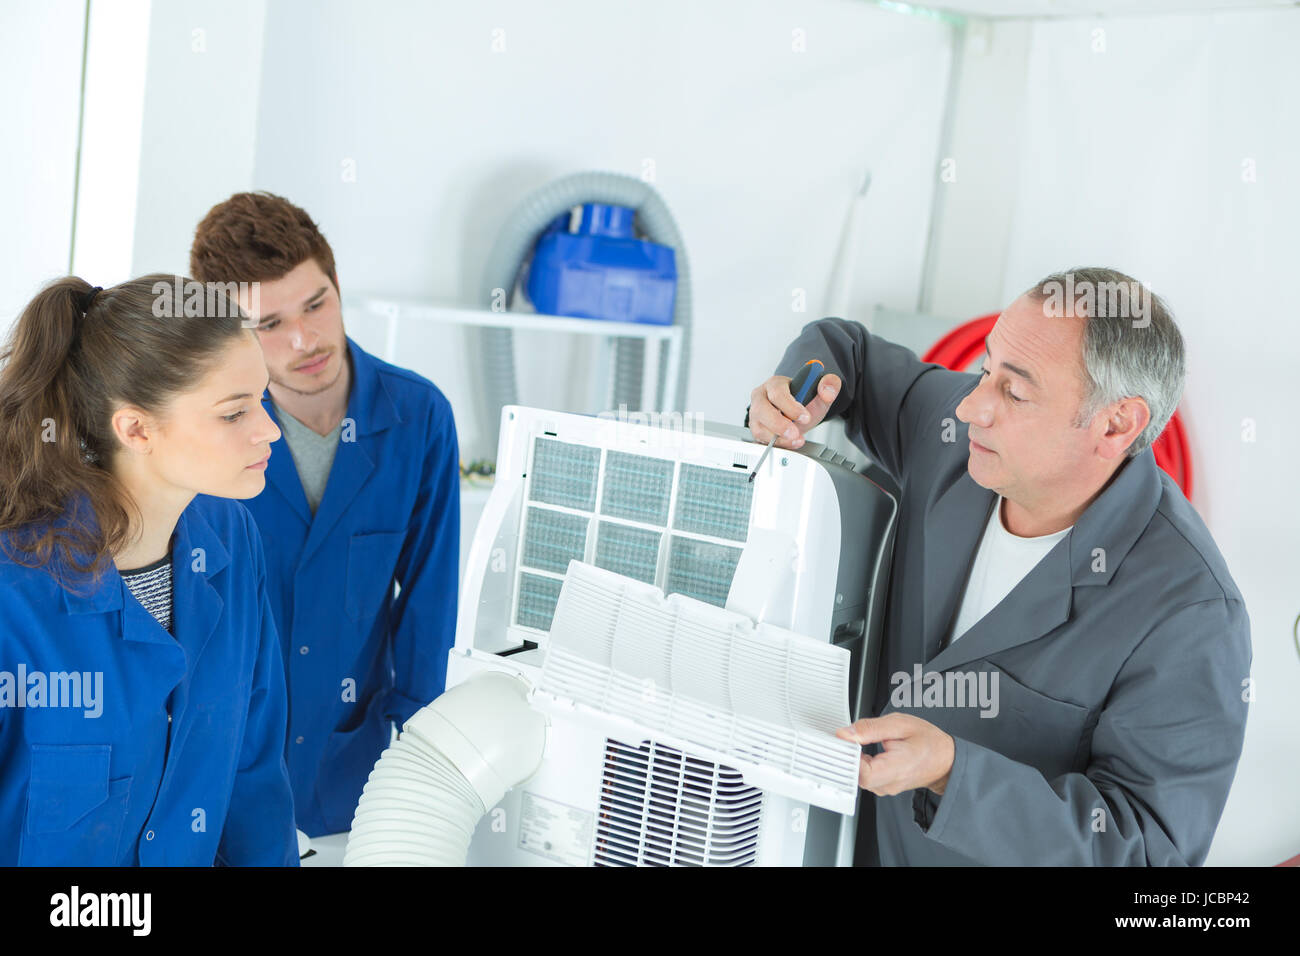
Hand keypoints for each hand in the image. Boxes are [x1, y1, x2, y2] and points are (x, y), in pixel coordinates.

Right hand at [748, 372, 841, 448]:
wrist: (799, 414)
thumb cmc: (804, 401)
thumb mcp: (820, 392)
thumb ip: (829, 385)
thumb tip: (827, 391)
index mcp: (775, 384)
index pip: (777, 393)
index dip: (790, 407)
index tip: (805, 417)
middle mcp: (761, 397)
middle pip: (761, 409)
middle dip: (779, 425)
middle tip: (795, 433)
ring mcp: (756, 414)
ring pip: (758, 427)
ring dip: (778, 437)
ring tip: (796, 439)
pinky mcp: (756, 428)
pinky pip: (760, 439)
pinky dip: (776, 444)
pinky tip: (789, 443)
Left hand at [835, 713, 954, 796]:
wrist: (946, 759)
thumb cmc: (928, 741)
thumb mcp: (899, 724)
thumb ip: (870, 729)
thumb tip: (845, 734)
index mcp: (894, 769)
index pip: (860, 773)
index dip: (848, 756)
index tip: (844, 741)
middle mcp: (888, 784)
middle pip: (855, 775)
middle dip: (848, 755)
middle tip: (849, 737)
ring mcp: (885, 788)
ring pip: (857, 776)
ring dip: (854, 759)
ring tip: (860, 741)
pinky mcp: (883, 786)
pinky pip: (864, 777)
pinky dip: (860, 763)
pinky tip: (864, 749)